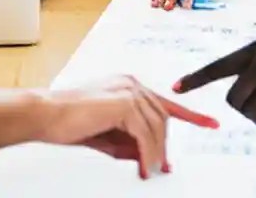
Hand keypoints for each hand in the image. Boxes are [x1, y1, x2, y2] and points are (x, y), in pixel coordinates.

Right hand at [41, 75, 219, 178]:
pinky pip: (145, 134)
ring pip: (157, 127)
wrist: (45, 116)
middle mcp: (131, 84)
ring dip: (156, 153)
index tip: (210, 123)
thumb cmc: (68, 124)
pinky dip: (148, 153)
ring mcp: (129, 91)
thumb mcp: (108, 138)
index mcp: (128, 87)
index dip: (191, 115)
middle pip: (162, 119)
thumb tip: (155, 160)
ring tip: (149, 172)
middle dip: (163, 146)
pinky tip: (144, 166)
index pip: (165, 102)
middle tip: (159, 169)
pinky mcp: (124, 102)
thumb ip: (132, 145)